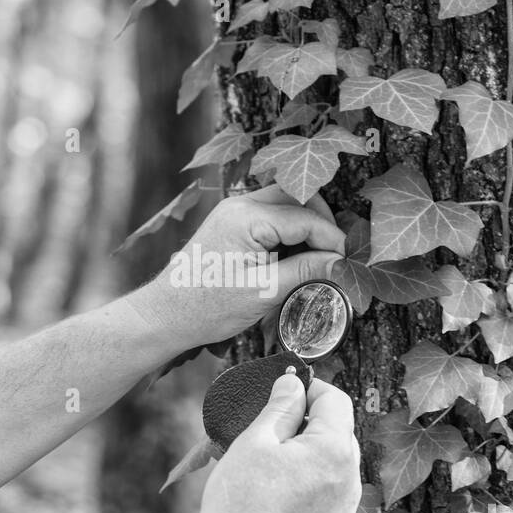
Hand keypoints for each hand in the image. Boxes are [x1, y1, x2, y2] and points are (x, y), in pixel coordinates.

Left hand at [127, 185, 346, 349]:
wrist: (166, 314)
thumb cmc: (208, 307)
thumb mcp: (264, 292)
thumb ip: (305, 271)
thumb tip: (341, 262)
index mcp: (247, 217)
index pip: (306, 217)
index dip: (331, 239)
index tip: (346, 263)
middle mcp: (239, 204)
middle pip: (297, 197)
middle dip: (321, 223)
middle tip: (334, 256)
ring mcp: (233, 211)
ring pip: (284, 203)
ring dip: (305, 225)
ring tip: (316, 259)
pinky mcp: (231, 222)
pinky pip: (269, 215)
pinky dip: (287, 231)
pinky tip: (293, 258)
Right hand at [191, 374, 360, 512]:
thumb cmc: (241, 501)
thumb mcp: (255, 441)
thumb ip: (280, 408)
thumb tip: (293, 383)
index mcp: (335, 450)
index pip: (335, 400)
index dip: (309, 390)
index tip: (283, 395)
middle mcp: (351, 480)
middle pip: (338, 433)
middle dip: (308, 425)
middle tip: (269, 433)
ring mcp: (345, 512)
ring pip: (334, 467)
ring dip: (309, 458)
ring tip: (270, 470)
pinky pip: (329, 499)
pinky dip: (310, 489)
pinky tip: (278, 499)